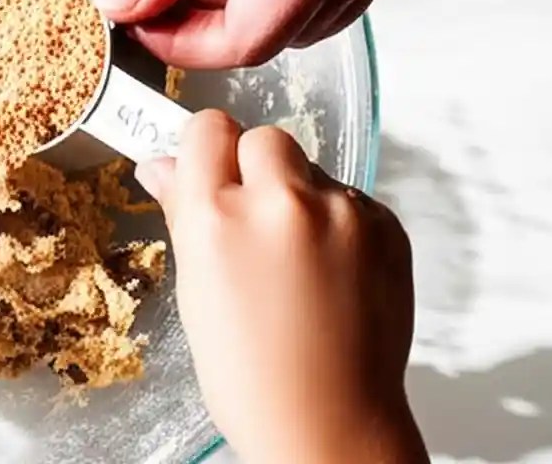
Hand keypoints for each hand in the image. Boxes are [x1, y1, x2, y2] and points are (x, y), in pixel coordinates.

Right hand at [137, 111, 424, 463]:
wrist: (329, 423)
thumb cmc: (251, 375)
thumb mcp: (195, 291)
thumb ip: (185, 213)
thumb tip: (164, 166)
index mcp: (218, 218)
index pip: (208, 129)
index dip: (206, 150)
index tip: (209, 170)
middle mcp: (281, 203)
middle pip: (264, 138)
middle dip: (255, 168)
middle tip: (252, 220)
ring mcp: (342, 214)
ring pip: (312, 170)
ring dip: (300, 198)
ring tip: (296, 264)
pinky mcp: (387, 227)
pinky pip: (352, 199)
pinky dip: (339, 225)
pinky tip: (329, 275)